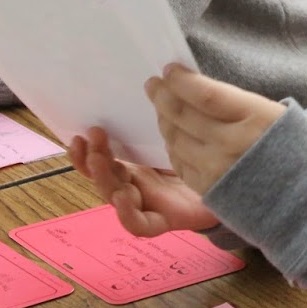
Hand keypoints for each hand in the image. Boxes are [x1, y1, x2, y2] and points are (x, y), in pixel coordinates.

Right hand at [69, 126, 218, 236]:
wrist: (226, 191)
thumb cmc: (198, 161)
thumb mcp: (177, 137)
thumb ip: (164, 118)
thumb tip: (157, 82)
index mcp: (132, 166)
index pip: (100, 159)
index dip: (86, 149)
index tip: (80, 132)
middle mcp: (133, 185)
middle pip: (102, 176)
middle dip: (92, 157)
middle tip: (92, 136)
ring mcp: (145, 204)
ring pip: (114, 196)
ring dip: (102, 179)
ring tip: (100, 160)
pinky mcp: (162, 221)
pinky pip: (138, 225)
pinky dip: (126, 214)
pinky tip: (122, 199)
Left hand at [148, 63, 285, 195]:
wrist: (304, 197)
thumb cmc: (290, 147)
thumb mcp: (276, 113)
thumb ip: (237, 101)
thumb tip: (197, 86)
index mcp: (254, 117)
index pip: (204, 93)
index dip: (181, 80)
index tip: (169, 70)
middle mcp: (232, 143)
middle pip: (183, 114)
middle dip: (162, 95)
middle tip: (153, 84)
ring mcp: (217, 168)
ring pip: (175, 138)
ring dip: (164, 120)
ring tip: (162, 108)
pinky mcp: (208, 189)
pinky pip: (179, 163)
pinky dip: (173, 147)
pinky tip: (174, 136)